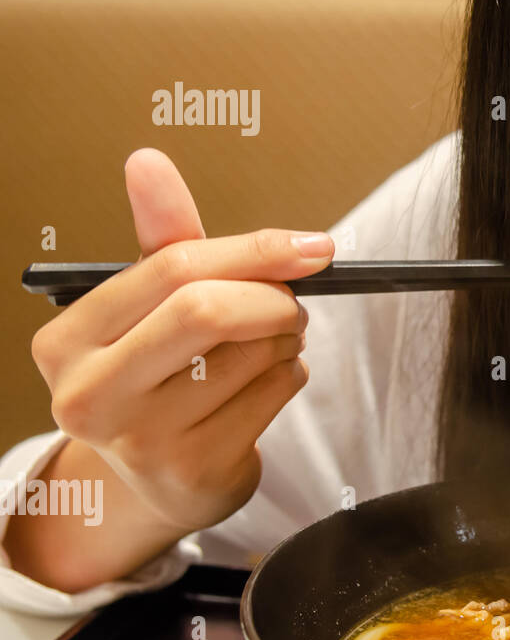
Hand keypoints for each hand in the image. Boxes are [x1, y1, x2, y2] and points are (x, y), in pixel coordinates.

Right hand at [30, 148, 333, 535]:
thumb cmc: (159, 375)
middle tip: (294, 300)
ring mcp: (140, 440)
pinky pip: (274, 394)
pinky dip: (291, 375)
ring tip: (273, 343)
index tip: (312, 247)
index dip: (253, 250)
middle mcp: (89, 394)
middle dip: (272, 296)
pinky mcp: (195, 471)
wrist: (159, 479)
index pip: (171, 270)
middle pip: (207, 311)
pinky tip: (267, 383)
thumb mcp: (151, 306)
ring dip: (287, 338)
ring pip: (253, 354)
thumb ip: (162, 238)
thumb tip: (147, 160)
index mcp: (69, 339)